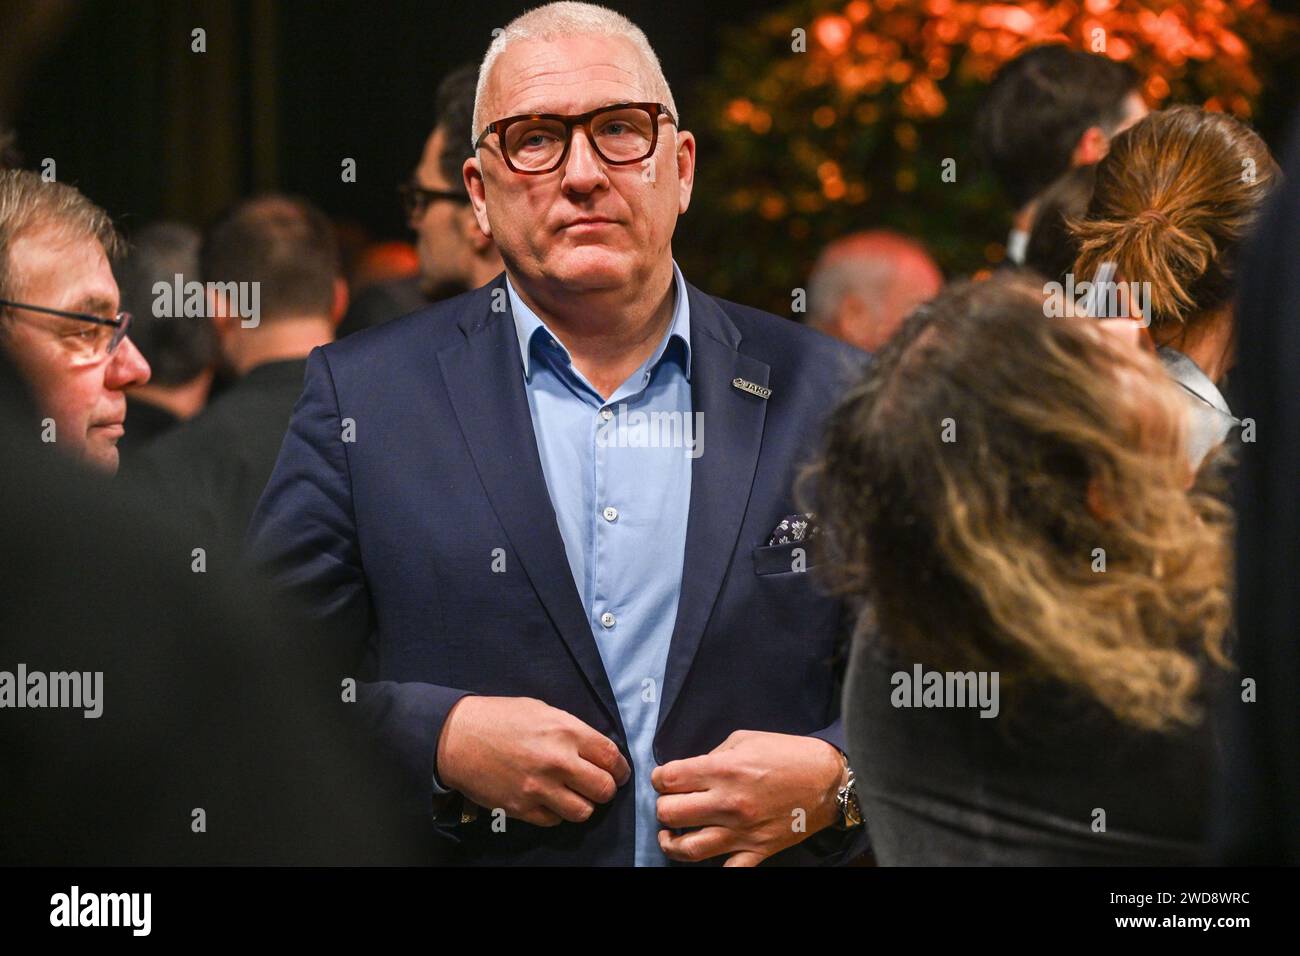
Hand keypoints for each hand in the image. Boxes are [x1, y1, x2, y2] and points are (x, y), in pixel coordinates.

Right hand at [436, 696, 630, 826]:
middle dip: (607, 788)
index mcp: (566, 731)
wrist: (457, 737)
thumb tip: (596, 750)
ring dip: (584, 804)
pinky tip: (550, 799)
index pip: (611, 756)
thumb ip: (572, 730)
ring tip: (575, 795)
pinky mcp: (522, 808)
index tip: (620, 772)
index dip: (621, 768)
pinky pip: (555, 820)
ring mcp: (539, 788)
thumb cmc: (500, 717)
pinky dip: (557, 813)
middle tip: (600, 785)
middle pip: (604, 789)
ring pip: (584, 811)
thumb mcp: (542, 710)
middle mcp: (557, 761)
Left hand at [652, 730, 845, 866]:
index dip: (658, 778)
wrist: (828, 780)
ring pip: (688, 849)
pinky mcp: (758, 850)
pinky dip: (714, 867)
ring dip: (671, 842)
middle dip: (663, 806)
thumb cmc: (788, 753)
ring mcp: (742, 831)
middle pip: (669, 813)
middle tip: (671, 802)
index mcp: (723, 770)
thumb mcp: (745, 739)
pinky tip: (707, 853)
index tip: (663, 779)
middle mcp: (728, 803)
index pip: (669, 779)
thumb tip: (692, 771)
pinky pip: (729, 871)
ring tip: (670, 835)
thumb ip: (713, 755)